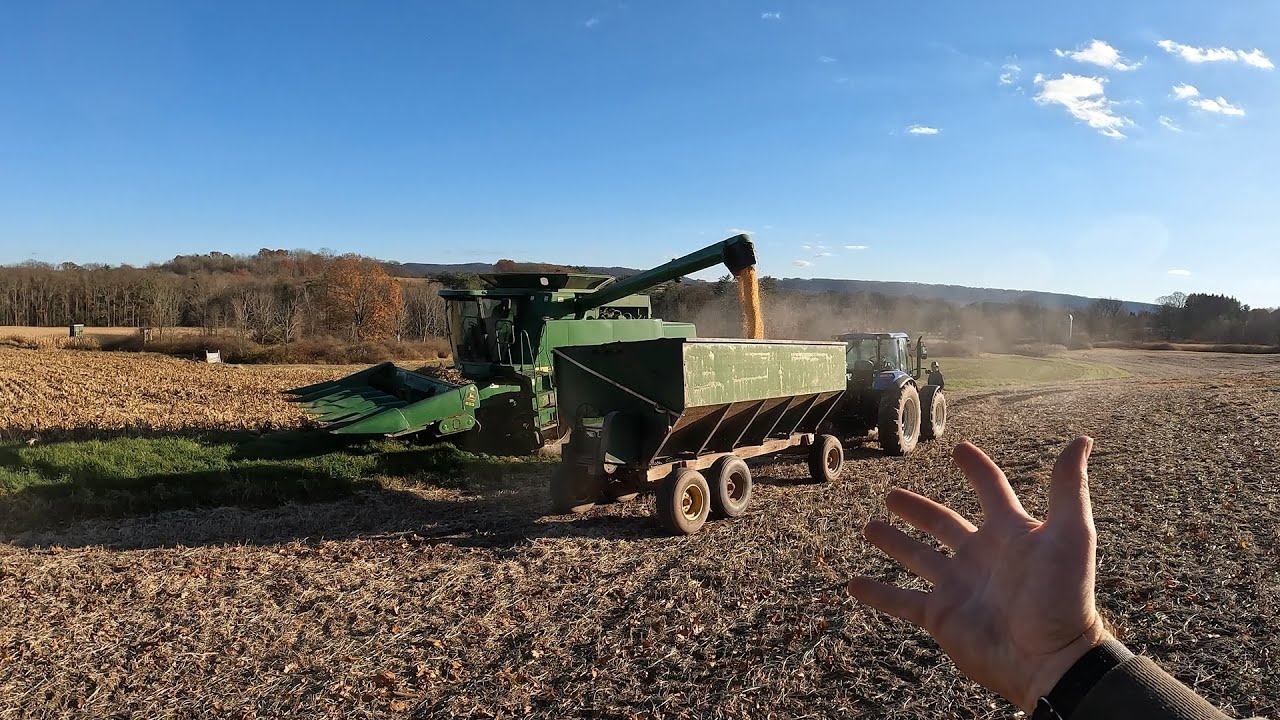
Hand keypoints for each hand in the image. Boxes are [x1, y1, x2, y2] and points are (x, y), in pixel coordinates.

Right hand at [847, 437, 1112, 711]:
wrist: (1050, 659)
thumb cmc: (1064, 596)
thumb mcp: (1071, 534)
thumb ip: (1068, 488)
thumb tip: (1081, 440)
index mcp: (1010, 532)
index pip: (990, 489)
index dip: (976, 468)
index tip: (960, 449)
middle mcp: (980, 555)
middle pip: (942, 523)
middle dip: (917, 509)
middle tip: (891, 496)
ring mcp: (958, 586)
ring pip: (917, 557)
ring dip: (894, 542)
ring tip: (869, 527)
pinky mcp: (941, 616)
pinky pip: (902, 601)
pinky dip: (878, 593)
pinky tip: (854, 584)